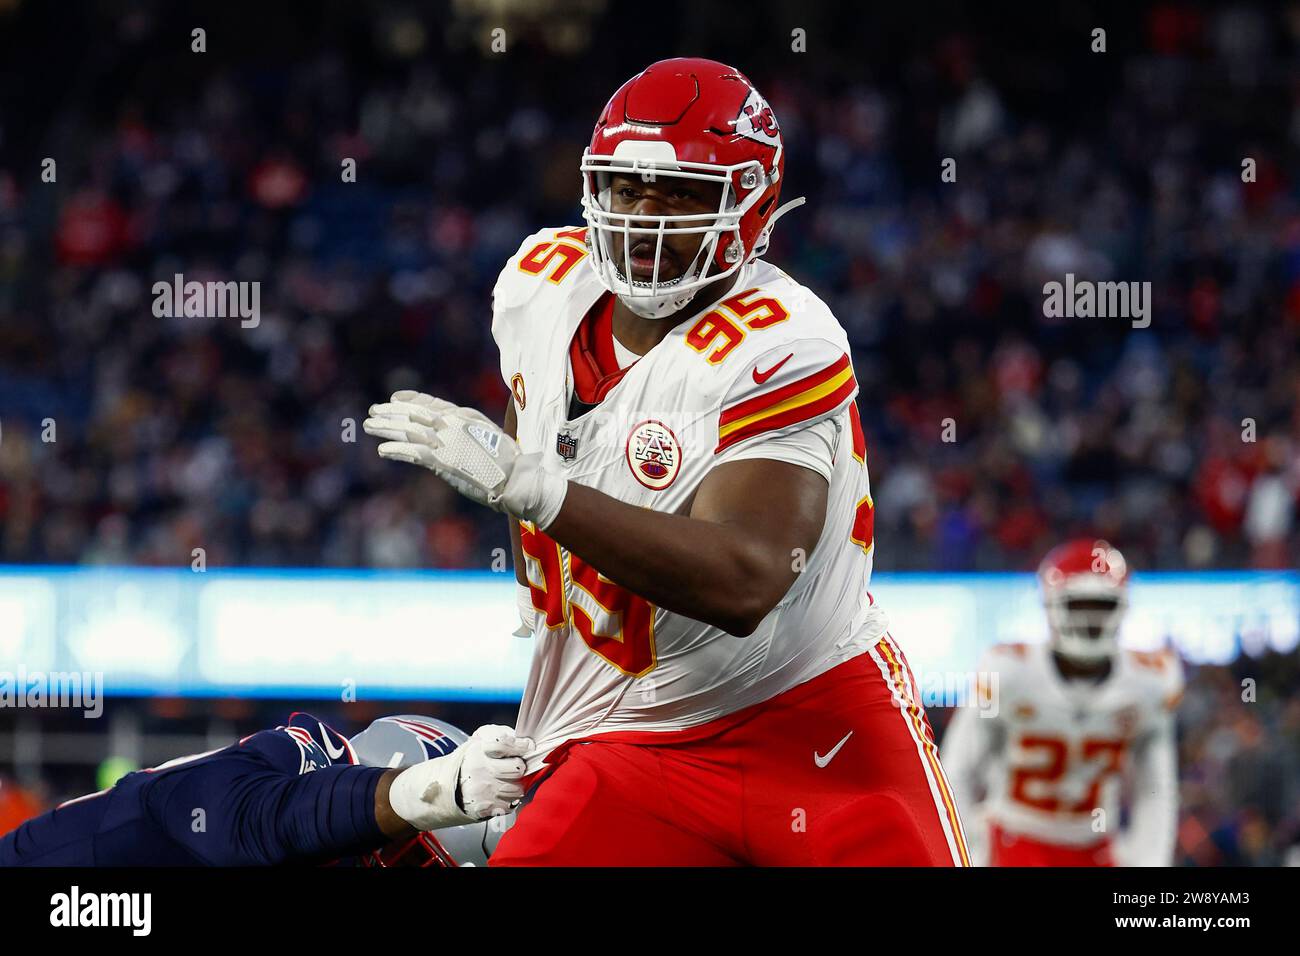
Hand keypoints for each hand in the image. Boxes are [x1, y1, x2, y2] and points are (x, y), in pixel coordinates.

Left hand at [363, 390, 566, 528]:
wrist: (516, 479)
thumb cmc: (509, 462)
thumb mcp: (490, 436)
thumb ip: (470, 431)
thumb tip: (457, 432)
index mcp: (464, 417)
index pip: (432, 403)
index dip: (411, 399)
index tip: (395, 398)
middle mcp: (453, 425)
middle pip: (415, 415)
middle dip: (391, 413)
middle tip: (373, 411)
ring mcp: (447, 442)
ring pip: (409, 430)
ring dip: (387, 427)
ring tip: (369, 425)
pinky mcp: (443, 462)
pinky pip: (413, 453)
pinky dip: (396, 450)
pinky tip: (383, 450)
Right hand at [387, 724, 534, 829]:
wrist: (448, 785)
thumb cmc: (471, 759)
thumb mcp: (481, 739)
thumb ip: (502, 734)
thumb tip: (524, 740)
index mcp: (479, 750)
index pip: (506, 744)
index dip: (522, 745)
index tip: (527, 746)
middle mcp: (480, 771)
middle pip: (518, 768)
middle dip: (519, 766)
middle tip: (513, 766)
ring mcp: (482, 792)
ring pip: (518, 788)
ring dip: (516, 784)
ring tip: (505, 780)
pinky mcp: (485, 809)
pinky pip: (511, 805)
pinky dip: (508, 800)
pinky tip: (499, 793)